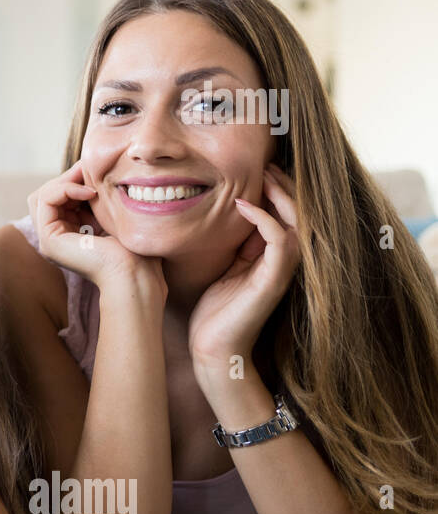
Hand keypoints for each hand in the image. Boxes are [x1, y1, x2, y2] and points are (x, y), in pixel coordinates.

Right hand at [28, 161, 165, 298]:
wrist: (135, 272)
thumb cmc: (132, 247)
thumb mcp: (109, 213)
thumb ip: (95, 197)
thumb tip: (89, 168)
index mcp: (68, 233)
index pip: (57, 197)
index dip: (72, 179)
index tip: (96, 171)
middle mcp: (55, 238)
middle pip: (46, 195)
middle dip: (67, 178)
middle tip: (89, 171)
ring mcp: (48, 241)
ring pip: (42, 195)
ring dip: (65, 181)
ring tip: (90, 183)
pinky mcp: (48, 241)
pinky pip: (45, 201)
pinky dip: (65, 189)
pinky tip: (88, 192)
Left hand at [189, 163, 300, 376]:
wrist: (212, 349)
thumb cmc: (214, 312)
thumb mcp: (225, 268)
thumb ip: (236, 244)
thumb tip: (229, 213)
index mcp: (274, 258)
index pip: (288, 215)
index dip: (281, 191)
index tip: (264, 168)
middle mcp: (285, 263)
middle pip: (301, 214)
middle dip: (287, 187)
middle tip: (269, 164)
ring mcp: (282, 272)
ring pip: (297, 223)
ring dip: (282, 197)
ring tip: (265, 176)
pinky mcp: (273, 281)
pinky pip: (280, 242)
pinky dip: (265, 220)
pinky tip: (245, 206)